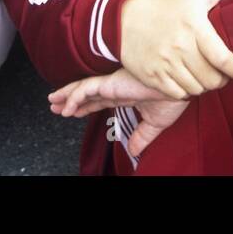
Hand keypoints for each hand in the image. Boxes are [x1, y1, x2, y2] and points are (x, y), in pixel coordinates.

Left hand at [49, 67, 189, 156]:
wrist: (179, 86)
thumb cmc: (172, 97)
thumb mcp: (155, 123)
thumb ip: (142, 136)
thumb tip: (134, 151)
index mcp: (126, 94)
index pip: (100, 100)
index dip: (85, 106)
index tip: (71, 112)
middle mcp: (116, 87)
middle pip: (87, 93)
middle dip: (70, 99)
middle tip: (54, 106)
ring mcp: (112, 83)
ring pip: (83, 88)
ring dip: (66, 95)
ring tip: (53, 103)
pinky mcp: (111, 82)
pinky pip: (86, 89)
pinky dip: (74, 97)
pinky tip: (66, 108)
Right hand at [118, 0, 232, 99]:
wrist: (125, 18)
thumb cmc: (166, 8)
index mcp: (194, 27)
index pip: (222, 57)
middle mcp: (180, 47)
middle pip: (211, 79)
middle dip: (221, 80)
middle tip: (220, 74)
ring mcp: (165, 63)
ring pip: (196, 89)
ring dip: (203, 86)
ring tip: (203, 76)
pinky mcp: (152, 76)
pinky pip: (177, 94)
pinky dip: (185, 92)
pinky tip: (186, 80)